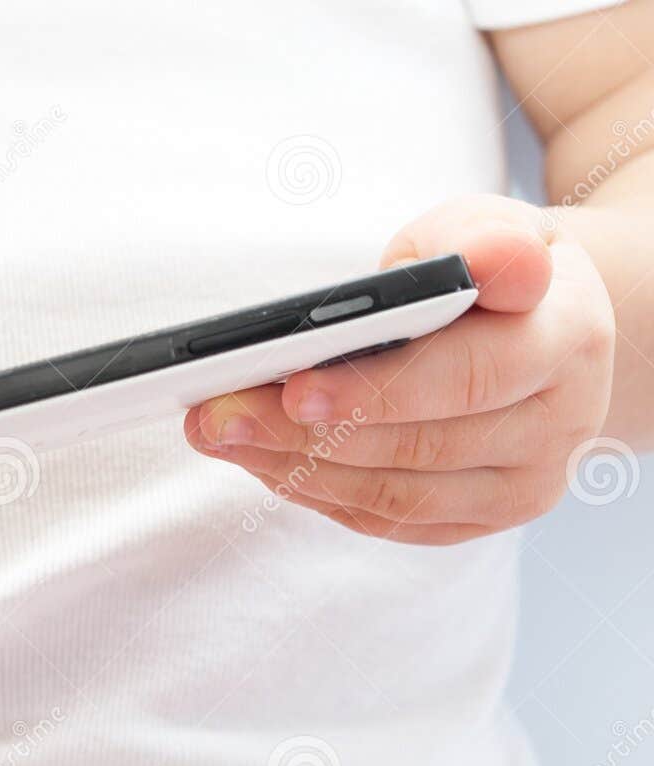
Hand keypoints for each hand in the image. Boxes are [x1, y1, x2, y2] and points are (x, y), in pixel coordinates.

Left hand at [184, 195, 616, 543]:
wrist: (548, 334)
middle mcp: (560, 422)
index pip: (467, 374)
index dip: (377, 389)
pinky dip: (316, 490)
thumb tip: (487, 264)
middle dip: (301, 432)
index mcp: (567, 339)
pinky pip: (389, 519)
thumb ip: (475, 239)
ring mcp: (526, 482)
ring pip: (395, 493)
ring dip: (293, 467)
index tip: (295, 388)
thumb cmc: (492, 276)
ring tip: (220, 434)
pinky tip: (260, 460)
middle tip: (216, 413)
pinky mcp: (485, 518)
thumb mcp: (486, 229)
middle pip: (417, 444)